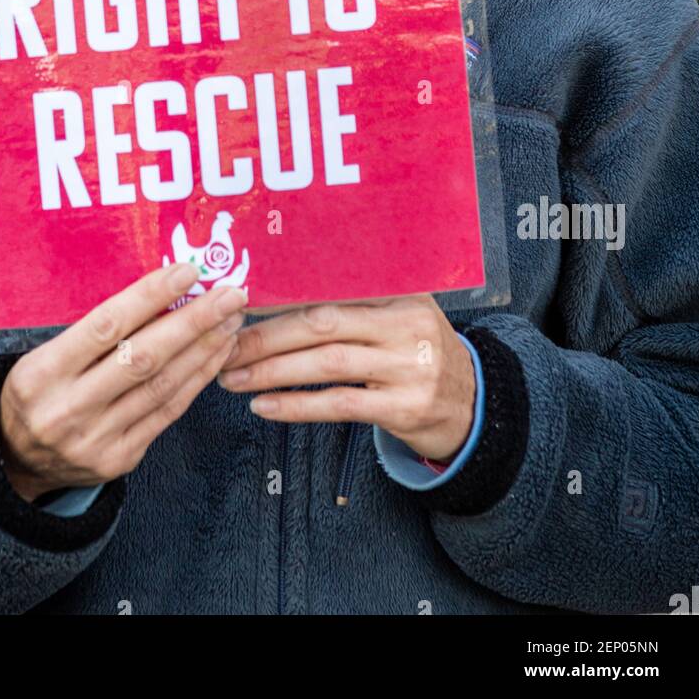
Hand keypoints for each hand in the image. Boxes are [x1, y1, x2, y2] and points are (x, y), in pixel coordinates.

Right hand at [0, 262, 247, 500]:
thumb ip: (96, 332)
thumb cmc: (40, 388)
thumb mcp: (46, 355)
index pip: (106, 327)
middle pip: (142, 358)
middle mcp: (68, 409)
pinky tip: (217, 354)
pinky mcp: (119, 459)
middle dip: (194, 322)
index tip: (188, 272)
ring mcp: (95, 439)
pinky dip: (196, 380)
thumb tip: (163, 292)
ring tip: (232, 320)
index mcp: (42, 373)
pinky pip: (167, 413)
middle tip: (231, 295)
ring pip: (161, 387)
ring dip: (204, 349)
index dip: (150, 297)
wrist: (14, 459)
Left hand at [217, 294, 474, 462]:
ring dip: (272, 372)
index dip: (281, 299)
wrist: (473, 405)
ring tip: (233, 378)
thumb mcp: (401, 314)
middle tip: (224, 346)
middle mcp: (407, 324)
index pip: (330, 291)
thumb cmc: (419, 353)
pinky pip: (339, 405)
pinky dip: (296, 405)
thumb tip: (279, 291)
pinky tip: (264, 406)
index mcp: (401, 292)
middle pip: (323, 324)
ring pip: (326, 364)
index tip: (238, 305)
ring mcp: (408, 367)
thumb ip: (356, 300)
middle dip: (266, 336)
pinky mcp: (404, 408)